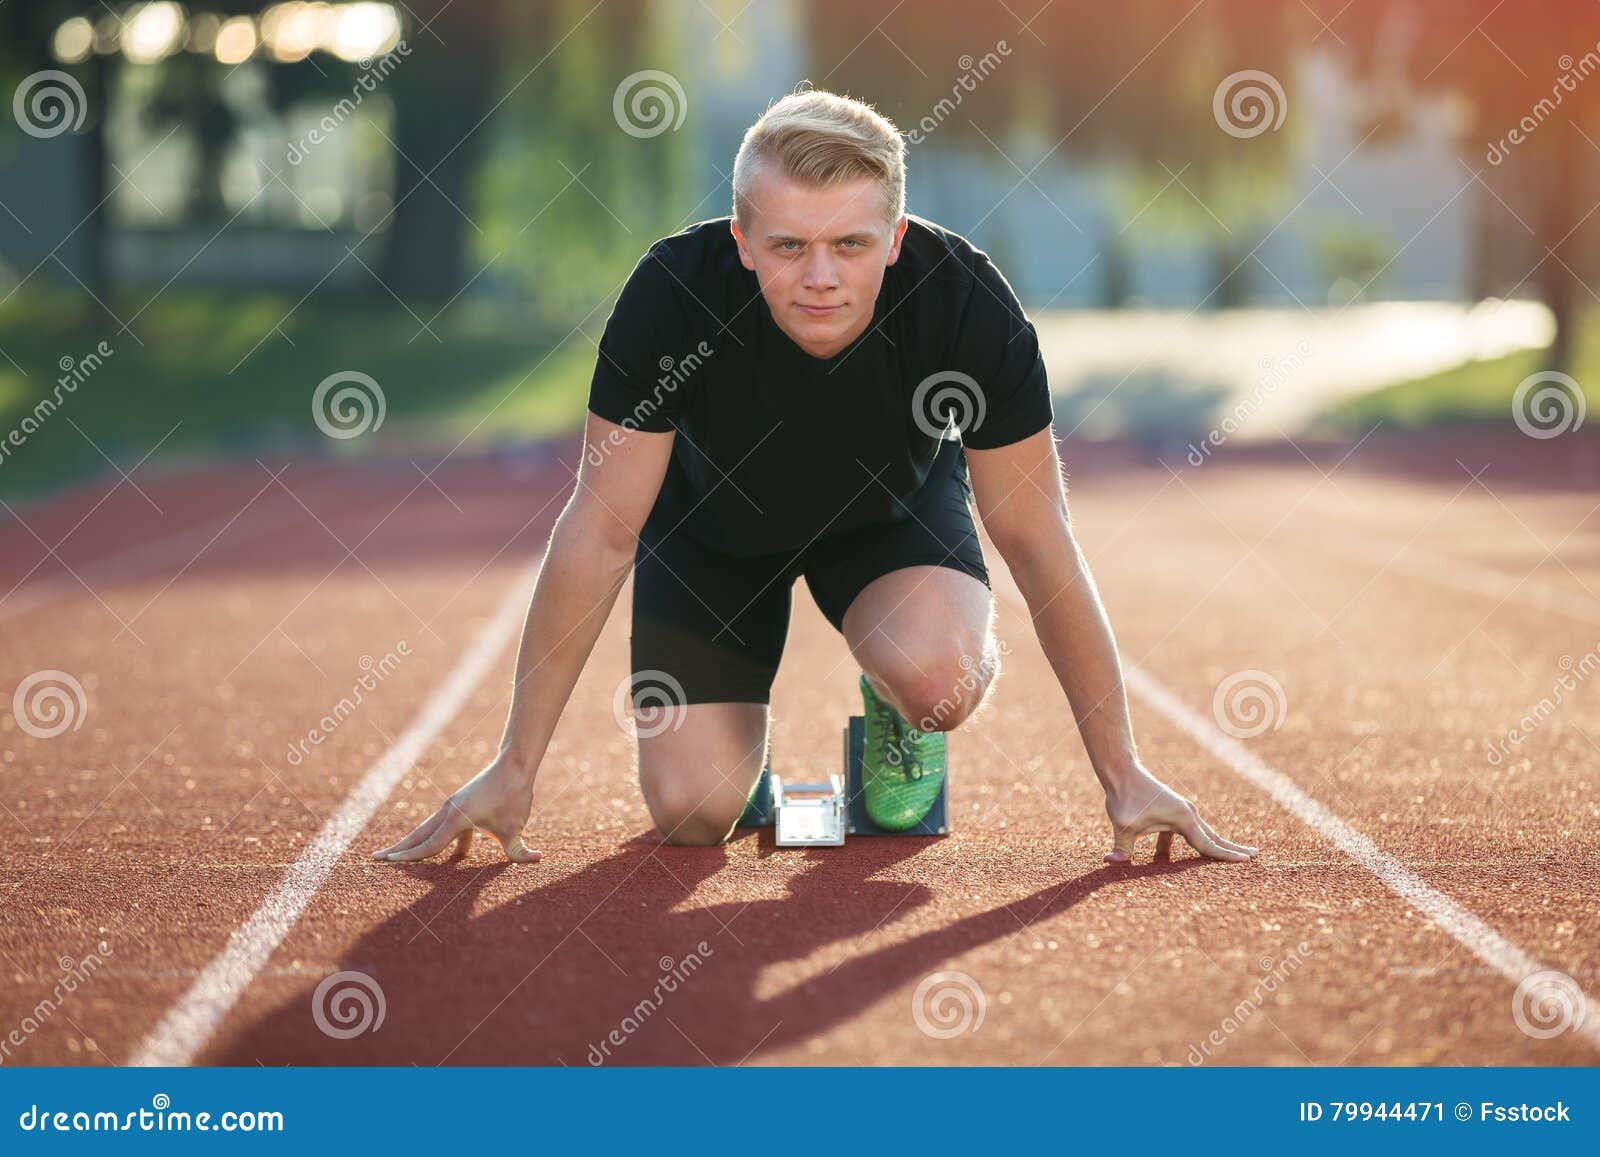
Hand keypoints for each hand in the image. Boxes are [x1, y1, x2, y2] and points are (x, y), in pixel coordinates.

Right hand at [370, 752, 541, 863]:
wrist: (515, 766)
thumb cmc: (514, 797)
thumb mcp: (516, 828)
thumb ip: (520, 851)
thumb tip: (536, 859)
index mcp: (456, 819)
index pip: (429, 845)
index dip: (410, 857)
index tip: (389, 863)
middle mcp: (448, 812)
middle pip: (418, 835)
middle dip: (398, 849)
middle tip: (375, 858)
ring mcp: (452, 807)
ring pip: (427, 829)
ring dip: (412, 843)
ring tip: (395, 854)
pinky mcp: (460, 805)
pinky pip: (445, 827)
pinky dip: (441, 839)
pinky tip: (459, 854)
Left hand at [1103, 767, 1257, 863]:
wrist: (1121, 772)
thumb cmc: (1124, 797)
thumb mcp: (1122, 825)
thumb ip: (1121, 848)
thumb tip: (1110, 863)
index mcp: (1183, 820)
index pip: (1209, 844)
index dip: (1227, 856)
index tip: (1246, 861)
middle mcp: (1188, 814)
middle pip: (1214, 837)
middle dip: (1232, 848)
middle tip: (1255, 856)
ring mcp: (1181, 811)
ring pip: (1201, 834)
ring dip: (1213, 846)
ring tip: (1231, 854)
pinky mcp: (1171, 811)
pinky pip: (1182, 833)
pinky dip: (1181, 845)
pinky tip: (1163, 859)